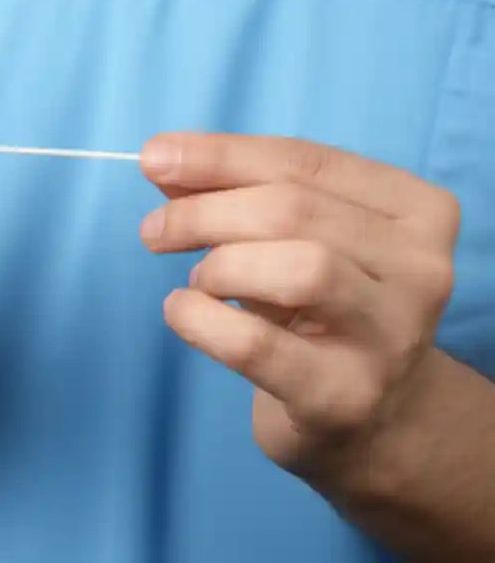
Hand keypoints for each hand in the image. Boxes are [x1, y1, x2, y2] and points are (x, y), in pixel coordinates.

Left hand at [138, 133, 460, 484]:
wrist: (372, 419)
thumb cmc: (322, 311)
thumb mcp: (289, 242)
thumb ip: (233, 194)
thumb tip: (162, 159)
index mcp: (416, 210)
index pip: (306, 161)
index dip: (220, 155)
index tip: (153, 156)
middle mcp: (421, 268)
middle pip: (295, 210)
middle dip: (205, 211)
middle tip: (154, 230)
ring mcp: (392, 336)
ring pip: (300, 268)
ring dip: (222, 265)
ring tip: (197, 281)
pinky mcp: (347, 395)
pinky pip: (259, 345)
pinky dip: (202, 320)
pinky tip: (182, 312)